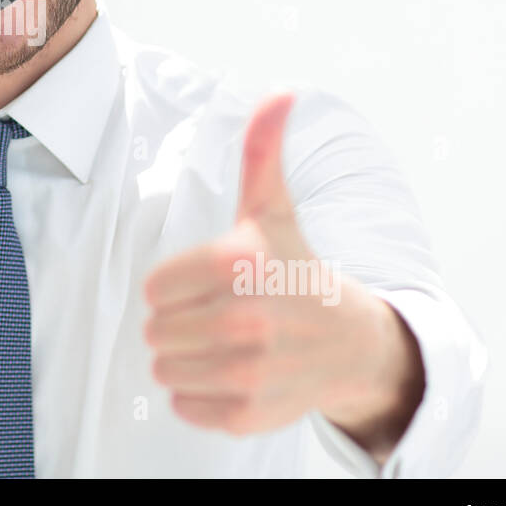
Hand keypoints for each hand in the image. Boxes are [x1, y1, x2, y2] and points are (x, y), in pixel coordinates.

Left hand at [142, 92, 394, 437]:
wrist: (351, 342)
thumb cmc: (297, 269)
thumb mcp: (275, 210)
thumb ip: (262, 152)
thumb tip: (279, 92)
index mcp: (241, 262)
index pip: (154, 289)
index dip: (174, 286)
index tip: (207, 283)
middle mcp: (247, 318)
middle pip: (156, 331)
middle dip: (178, 323)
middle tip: (217, 314)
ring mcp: (250, 370)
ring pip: (166, 369)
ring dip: (185, 359)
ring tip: (223, 343)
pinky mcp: (250, 413)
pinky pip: (185, 407)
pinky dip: (197, 396)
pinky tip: (231, 373)